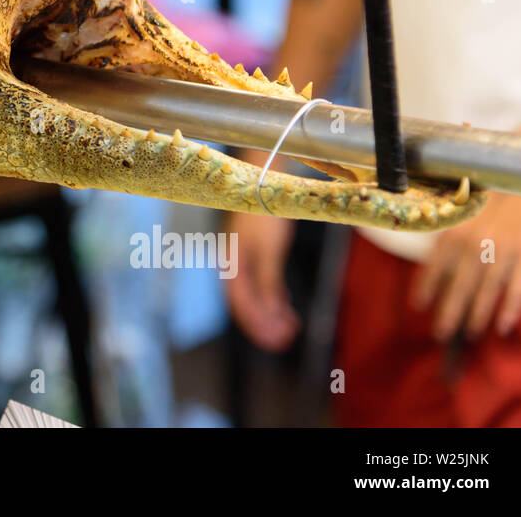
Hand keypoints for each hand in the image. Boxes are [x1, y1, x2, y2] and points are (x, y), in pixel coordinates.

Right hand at [224, 210, 298, 350]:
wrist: (265, 181)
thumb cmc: (264, 213)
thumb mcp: (268, 249)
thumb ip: (268, 281)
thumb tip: (269, 311)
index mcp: (231, 263)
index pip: (240, 302)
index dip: (255, 323)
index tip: (274, 338)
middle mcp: (234, 264)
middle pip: (245, 302)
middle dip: (262, 323)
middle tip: (283, 340)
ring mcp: (244, 258)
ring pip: (254, 294)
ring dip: (269, 313)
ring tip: (288, 328)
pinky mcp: (255, 253)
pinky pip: (262, 283)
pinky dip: (273, 298)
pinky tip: (286, 309)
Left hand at [412, 192, 520, 339]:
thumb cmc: (491, 195)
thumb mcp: (463, 210)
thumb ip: (451, 234)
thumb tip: (436, 262)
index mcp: (455, 231)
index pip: (434, 266)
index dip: (426, 287)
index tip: (418, 305)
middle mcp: (474, 243)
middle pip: (458, 286)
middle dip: (449, 312)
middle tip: (440, 333)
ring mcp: (502, 250)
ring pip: (486, 291)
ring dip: (476, 315)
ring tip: (470, 332)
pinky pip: (516, 288)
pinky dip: (509, 309)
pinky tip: (501, 326)